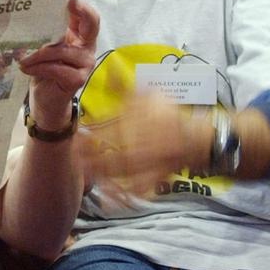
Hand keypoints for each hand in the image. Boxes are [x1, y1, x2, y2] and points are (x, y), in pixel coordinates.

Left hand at [17, 0, 97, 130]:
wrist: (45, 98)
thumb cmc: (45, 69)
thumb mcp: (46, 47)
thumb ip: (47, 32)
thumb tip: (33, 11)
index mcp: (80, 36)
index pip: (90, 18)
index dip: (84, 8)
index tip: (72, 0)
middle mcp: (87, 48)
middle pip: (92, 27)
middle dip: (82, 13)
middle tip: (70, 4)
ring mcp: (86, 64)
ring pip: (62, 50)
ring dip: (38, 54)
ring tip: (22, 58)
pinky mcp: (78, 79)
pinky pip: (56, 68)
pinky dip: (38, 67)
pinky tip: (25, 68)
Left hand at [80, 89, 209, 200]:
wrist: (196, 136)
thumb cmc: (169, 114)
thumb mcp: (147, 95)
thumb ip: (124, 86)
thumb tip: (109, 68)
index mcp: (130, 125)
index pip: (103, 130)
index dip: (86, 135)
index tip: (73, 138)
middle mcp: (134, 145)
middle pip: (106, 153)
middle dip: (88, 158)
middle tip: (74, 159)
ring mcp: (144, 163)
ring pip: (118, 173)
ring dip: (100, 176)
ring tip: (85, 177)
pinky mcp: (153, 177)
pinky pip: (136, 189)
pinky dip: (123, 196)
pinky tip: (109, 201)